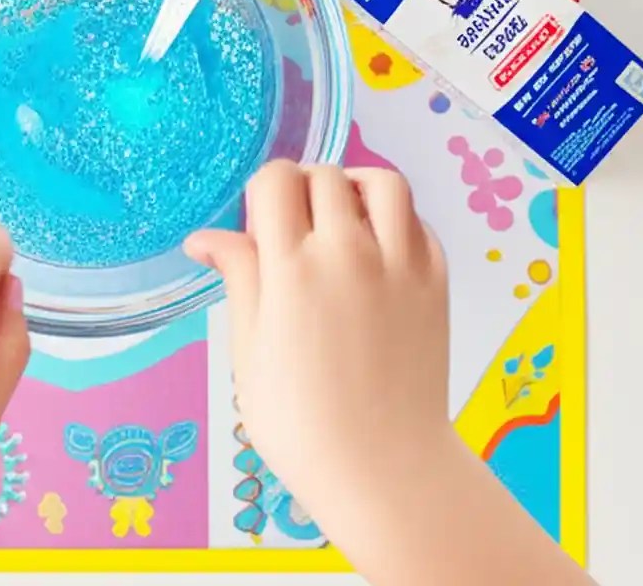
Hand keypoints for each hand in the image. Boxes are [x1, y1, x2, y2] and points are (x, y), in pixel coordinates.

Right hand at [185, 162, 448, 497]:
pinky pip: (419, 222)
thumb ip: (239, 278)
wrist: (382, 467)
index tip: (257, 224)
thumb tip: (206, 238)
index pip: (276, 180)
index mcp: (292, 269)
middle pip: (325, 175)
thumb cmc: (301, 421)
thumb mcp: (249, 349)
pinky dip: (396, 221)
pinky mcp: (437, 282)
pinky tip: (376, 251)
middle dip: (301, 189)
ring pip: (384, 181)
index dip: (261, 193)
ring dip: (355, 187)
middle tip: (292, 230)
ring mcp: (401, 264)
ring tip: (340, 218)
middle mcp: (350, 253)